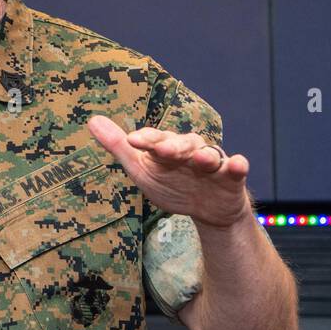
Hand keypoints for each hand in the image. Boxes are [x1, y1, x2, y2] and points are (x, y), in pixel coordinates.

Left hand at [87, 115, 250, 227]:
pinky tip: (238, 164)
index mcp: (165, 147)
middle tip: (162, 150)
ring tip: (199, 158)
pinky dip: (238, 166)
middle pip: (181, 145)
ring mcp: (211, 162)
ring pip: (208, 155)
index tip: (132, 140)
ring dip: (203, 156)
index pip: (154, 139)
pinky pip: (236, 169)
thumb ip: (119, 147)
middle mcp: (189, 150)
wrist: (206, 209)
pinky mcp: (231, 177)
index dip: (145, 140)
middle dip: (172, 147)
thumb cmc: (170, 183)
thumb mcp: (141, 169)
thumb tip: (92, 120)